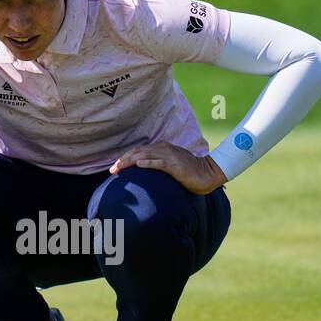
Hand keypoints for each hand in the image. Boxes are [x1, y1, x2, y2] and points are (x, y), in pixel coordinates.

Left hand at [109, 140, 228, 194]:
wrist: (208, 173)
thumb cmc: (189, 172)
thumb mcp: (171, 166)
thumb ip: (158, 165)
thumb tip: (144, 171)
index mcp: (162, 148)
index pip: (139, 151)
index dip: (126, 158)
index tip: (115, 167)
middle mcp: (164, 149)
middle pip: (139, 152)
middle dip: (124, 160)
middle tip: (112, 170)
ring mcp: (170, 156)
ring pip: (146, 155)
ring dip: (131, 161)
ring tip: (119, 167)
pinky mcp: (176, 165)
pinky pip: (160, 162)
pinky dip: (149, 162)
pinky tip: (139, 164)